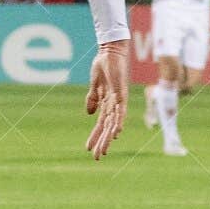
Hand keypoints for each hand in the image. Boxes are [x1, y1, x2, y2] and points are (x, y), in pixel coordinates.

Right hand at [84, 40, 127, 159]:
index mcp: (106, 103)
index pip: (100, 124)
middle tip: (98, 158)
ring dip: (109, 138)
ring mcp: (118, 100)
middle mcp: (114, 104)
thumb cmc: (104, 65)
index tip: (88, 149)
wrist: (110, 50)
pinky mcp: (121, 94)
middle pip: (107, 127)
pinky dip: (118, 123)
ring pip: (114, 123)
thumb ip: (92, 99)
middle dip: (102, 142)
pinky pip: (121, 112)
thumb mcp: (94, 85)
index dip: (94, 136)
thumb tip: (89, 114)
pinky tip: (117, 134)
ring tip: (105, 151)